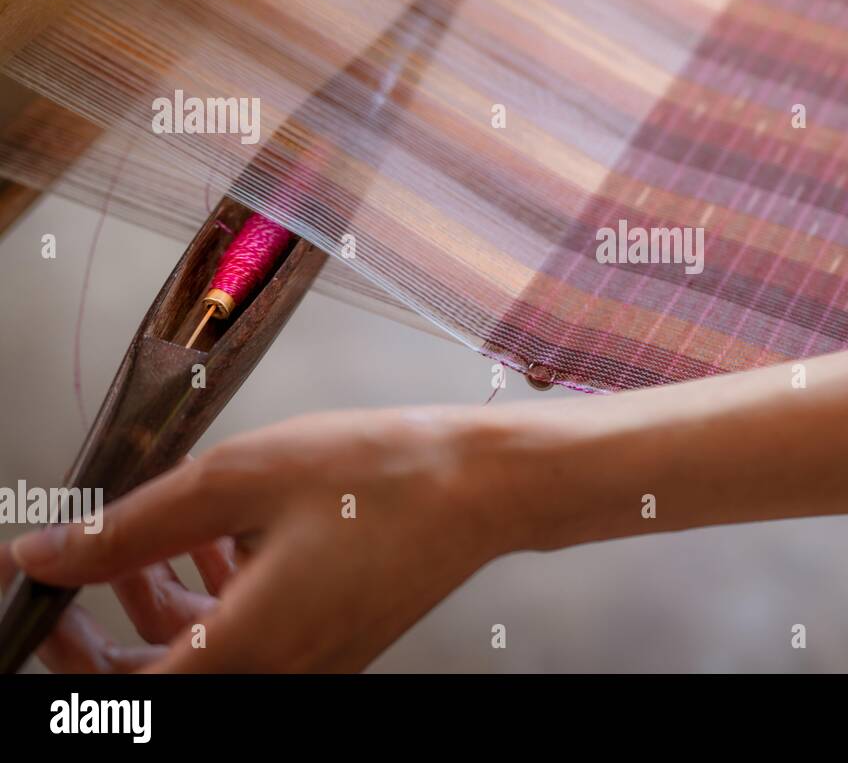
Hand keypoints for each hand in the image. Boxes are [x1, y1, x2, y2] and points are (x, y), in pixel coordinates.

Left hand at [1, 407, 508, 671]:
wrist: (482, 485)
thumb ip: (130, 528)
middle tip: (79, 572)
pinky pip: (254, 640)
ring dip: (163, 606)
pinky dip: (220, 599)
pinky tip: (223, 540)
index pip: (115, 690)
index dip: (59, 649)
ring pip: (207, 657)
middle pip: (160, 680)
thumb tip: (47, 555)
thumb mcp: (236, 481)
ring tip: (155, 538)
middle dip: (104, 630)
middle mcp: (278, 676)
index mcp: (246, 652)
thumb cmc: (383, 477)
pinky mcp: (335, 644)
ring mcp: (311, 665)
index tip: (37, 597)